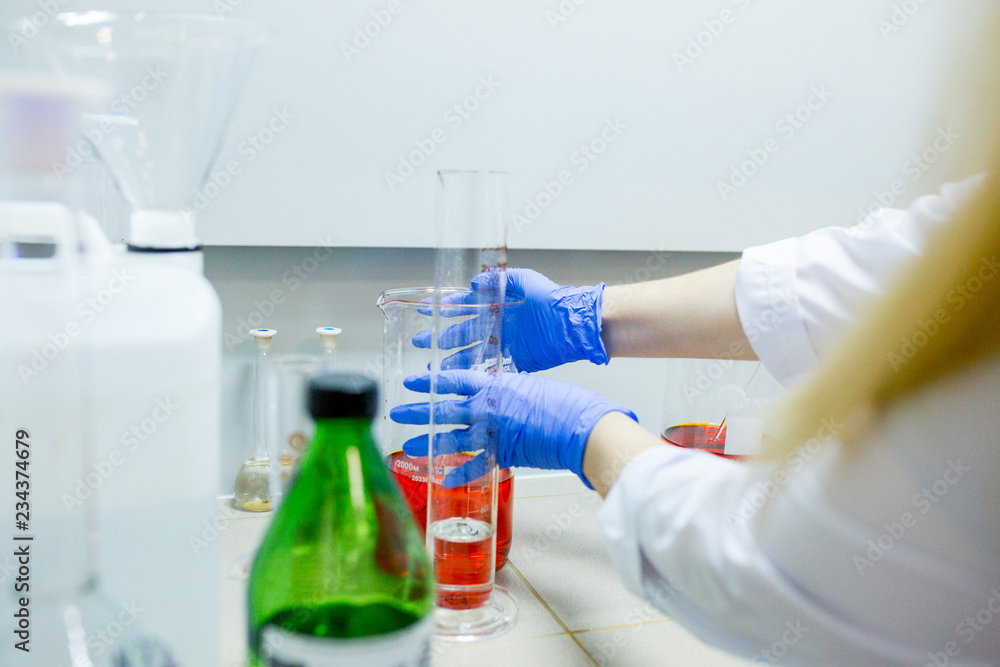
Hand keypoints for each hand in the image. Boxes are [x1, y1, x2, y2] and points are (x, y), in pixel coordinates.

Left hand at [389, 370, 636, 486]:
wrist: (581, 427)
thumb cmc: (567, 403)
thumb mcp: (533, 386)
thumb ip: (511, 391)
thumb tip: (502, 394)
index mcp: (495, 385)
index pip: (454, 380)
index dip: (431, 381)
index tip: (413, 382)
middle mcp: (488, 407)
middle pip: (444, 408)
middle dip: (418, 411)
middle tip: (398, 412)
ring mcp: (493, 431)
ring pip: (451, 436)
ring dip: (428, 442)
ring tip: (408, 446)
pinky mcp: (502, 454)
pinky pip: (475, 465)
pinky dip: (459, 472)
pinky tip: (444, 479)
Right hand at [413, 269, 609, 372]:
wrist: (577, 324)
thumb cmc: (555, 300)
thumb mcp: (527, 282)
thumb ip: (502, 279)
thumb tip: (474, 281)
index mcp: (500, 306)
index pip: (467, 307)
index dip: (446, 309)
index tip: (427, 310)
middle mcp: (500, 325)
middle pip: (464, 333)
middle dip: (441, 338)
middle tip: (421, 343)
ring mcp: (507, 344)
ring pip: (474, 352)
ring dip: (454, 359)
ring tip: (435, 367)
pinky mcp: (518, 360)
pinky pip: (493, 367)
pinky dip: (479, 373)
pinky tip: (463, 378)